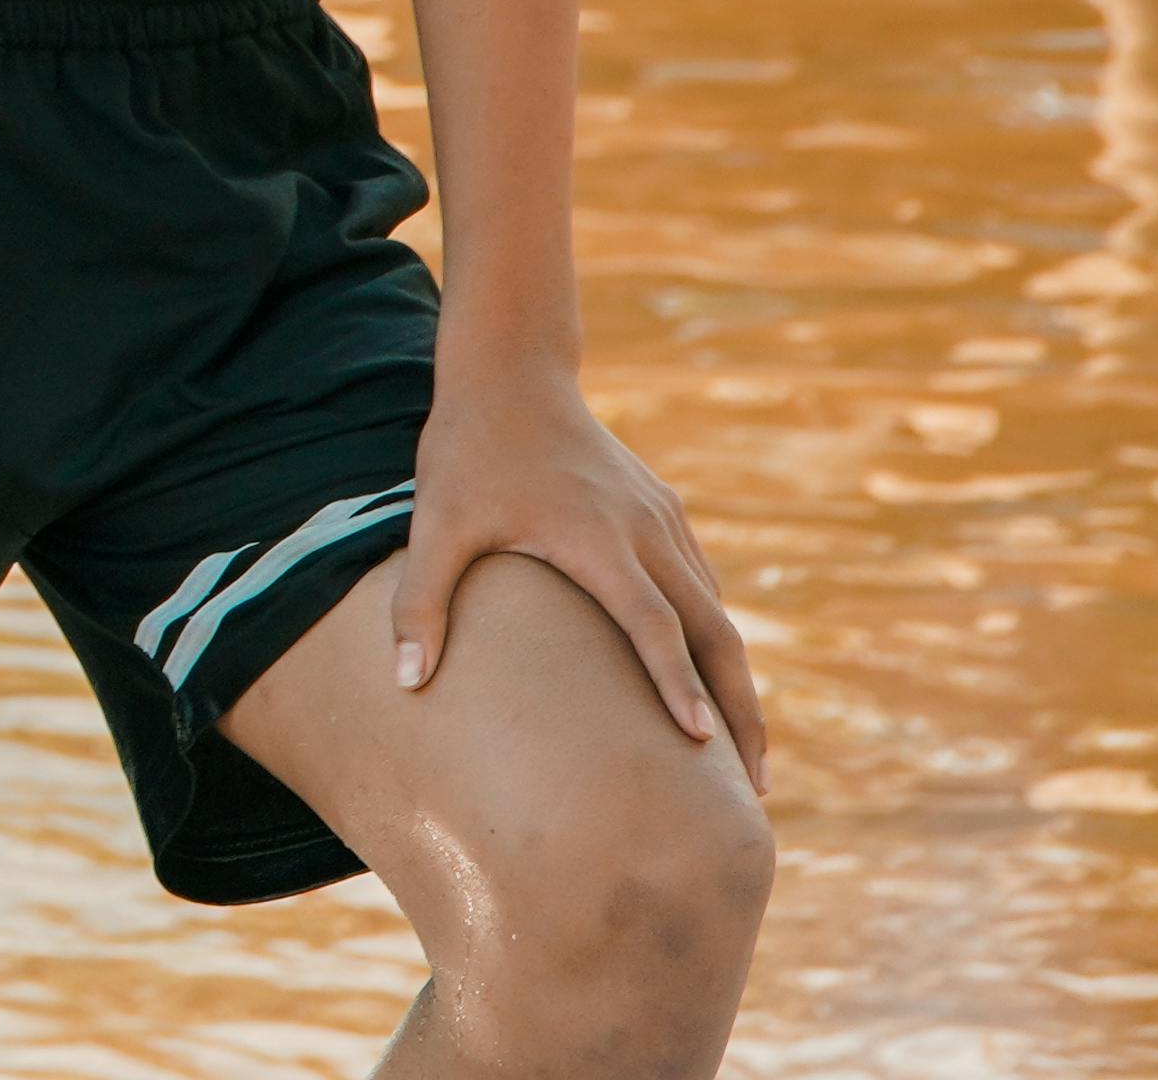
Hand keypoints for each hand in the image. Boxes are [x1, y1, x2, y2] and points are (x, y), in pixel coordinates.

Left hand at [392, 360, 766, 788]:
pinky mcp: (665, 512)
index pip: (651, 624)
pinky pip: (704, 586)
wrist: (511, 371)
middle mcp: (645, 532)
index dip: (676, 685)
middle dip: (739, 709)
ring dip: (736, 681)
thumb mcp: (435, 522)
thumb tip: (406, 683)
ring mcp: (663, 521)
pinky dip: (717, 639)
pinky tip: (716, 682)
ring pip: (719, 613)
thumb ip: (421, 602)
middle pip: (713, 631)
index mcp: (597, 538)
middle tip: (751, 787)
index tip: (702, 745)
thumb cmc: (468, 451)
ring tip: (742, 757)